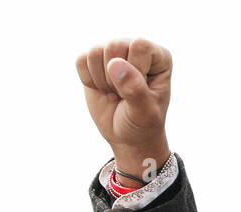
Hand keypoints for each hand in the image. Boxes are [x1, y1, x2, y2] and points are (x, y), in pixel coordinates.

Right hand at [76, 38, 172, 180]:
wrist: (127, 137)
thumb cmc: (143, 124)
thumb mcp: (145, 112)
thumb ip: (135, 89)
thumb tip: (114, 64)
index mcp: (159, 56)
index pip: (139, 46)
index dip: (134, 70)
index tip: (140, 91)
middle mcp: (136, 47)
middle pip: (114, 46)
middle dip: (115, 79)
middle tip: (124, 95)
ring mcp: (114, 51)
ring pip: (95, 52)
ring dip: (101, 81)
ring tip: (115, 93)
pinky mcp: (94, 59)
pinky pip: (81, 61)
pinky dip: (89, 81)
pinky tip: (103, 89)